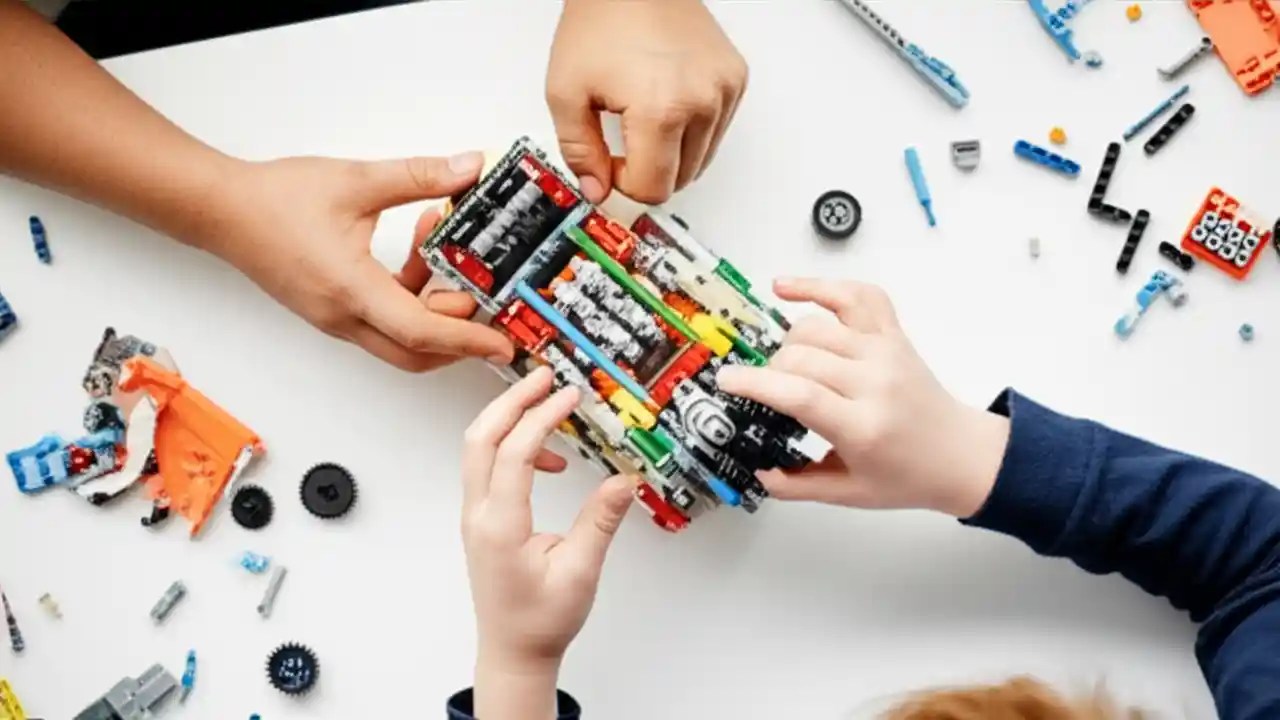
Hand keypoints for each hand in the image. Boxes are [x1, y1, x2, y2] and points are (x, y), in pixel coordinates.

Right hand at [197, 153, 513, 371]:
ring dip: (433, 308)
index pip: (421, 330)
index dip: (467, 340)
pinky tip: (418, 251)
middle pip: (415, 352)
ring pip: (400, 338)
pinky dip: (410, 297)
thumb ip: (419, 176)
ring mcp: (336, 318)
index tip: (502, 343)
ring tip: (447, 252)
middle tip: (490, 307)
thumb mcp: (358, 180)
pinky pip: (382, 320)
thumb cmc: (275, 200)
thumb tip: (467, 169)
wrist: (221, 209)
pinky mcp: (332, 310)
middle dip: (459, 338)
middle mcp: (343, 316)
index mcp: (351, 289)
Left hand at [461, 366, 632, 717]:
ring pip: (478, 448)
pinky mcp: (483, 519)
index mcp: (500, 526)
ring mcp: (475, 516)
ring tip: (547, 402)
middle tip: (544, 376)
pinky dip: (513, 447)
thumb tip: (625, 480)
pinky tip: (550, 458)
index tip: (568, 395)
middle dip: (511, 400)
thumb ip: (601, 521)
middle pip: (480, 437)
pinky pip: (488, 467)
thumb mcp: (580, 571)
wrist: (513, 651)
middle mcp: (480, 515)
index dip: (541, 417)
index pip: (514, 453)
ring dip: (508, 418)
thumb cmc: (541, 620)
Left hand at [546, 0, 747, 203]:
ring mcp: (724, 91)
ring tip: (643, 118)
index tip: (609, 165)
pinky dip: (691, 130)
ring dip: (670, 154)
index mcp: (662, 110)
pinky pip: (716, 131)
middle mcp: (702, 102)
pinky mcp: (735, 79)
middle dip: (647, 171)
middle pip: (679, 180)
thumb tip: (595, 191)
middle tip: (621, 142)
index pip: (652, 188)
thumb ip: (578, 151)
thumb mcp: (566, 92)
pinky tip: (667, 103)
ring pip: (700, 160)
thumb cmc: (602, 20)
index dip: (624, 185)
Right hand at [716, 278, 1009, 518]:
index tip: (727, 382)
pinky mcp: (893, 335)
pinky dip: (820, 286)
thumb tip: (759, 472)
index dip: (756, 384)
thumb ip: (797, 486)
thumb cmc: (908, 475)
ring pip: (818, 326)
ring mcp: (886, 352)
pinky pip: (857, 296)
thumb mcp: (849, 493)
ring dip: (789, 341)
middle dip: (770, 370)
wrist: (962, 455)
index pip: (800, 394)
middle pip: (802, 356)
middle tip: (765, 390)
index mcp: (863, 427)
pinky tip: (786, 288)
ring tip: (786, 364)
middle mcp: (876, 382)